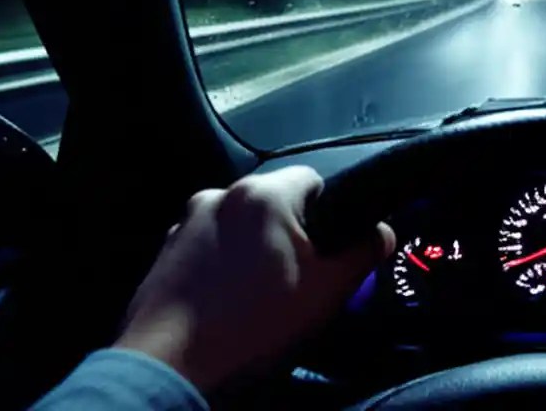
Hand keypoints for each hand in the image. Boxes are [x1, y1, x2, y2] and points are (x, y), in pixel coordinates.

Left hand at [114, 166, 394, 392]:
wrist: (172, 365)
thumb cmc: (254, 325)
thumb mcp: (326, 292)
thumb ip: (362, 254)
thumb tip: (381, 233)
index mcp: (264, 195)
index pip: (313, 179)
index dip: (331, 210)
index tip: (331, 246)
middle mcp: (221, 195)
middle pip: (273, 202)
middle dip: (290, 232)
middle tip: (299, 277)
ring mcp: (185, 222)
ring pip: (239, 224)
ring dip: (253, 247)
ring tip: (259, 295)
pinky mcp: (164, 251)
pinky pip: (208, 246)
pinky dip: (222, 264)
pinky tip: (227, 302)